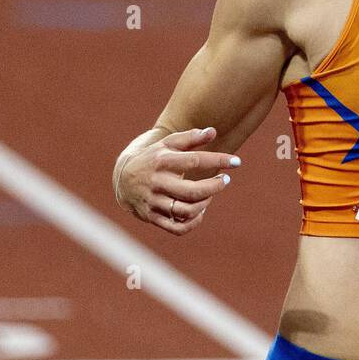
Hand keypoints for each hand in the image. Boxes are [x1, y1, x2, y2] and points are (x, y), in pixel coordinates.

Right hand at [115, 127, 239, 234]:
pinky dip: (193, 222)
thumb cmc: (153, 158)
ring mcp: (153, 202)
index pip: (195, 160)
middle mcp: (157, 182)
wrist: (122, 178)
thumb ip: (190, 137)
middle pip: (192, 191)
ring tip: (210, 195)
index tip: (236, 162)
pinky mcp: (152, 217)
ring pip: (186, 210)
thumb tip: (213, 131)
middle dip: (215, 186)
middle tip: (225, 179)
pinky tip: (200, 211)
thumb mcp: (168, 144)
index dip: (218, 161)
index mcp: (162, 161)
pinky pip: (177, 227)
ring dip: (204, 204)